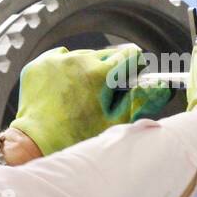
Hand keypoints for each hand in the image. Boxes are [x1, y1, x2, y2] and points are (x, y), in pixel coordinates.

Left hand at [8, 43, 172, 155]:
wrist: (35, 142)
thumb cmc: (76, 136)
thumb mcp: (114, 122)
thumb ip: (140, 100)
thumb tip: (162, 85)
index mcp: (100, 74)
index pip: (129, 55)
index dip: (133, 67)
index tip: (129, 78)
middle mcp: (78, 60)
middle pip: (106, 54)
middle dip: (109, 71)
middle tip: (100, 94)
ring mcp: (55, 60)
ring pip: (82, 55)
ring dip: (86, 69)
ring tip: (78, 95)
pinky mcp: (39, 63)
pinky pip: (60, 58)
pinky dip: (64, 69)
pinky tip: (62, 89)